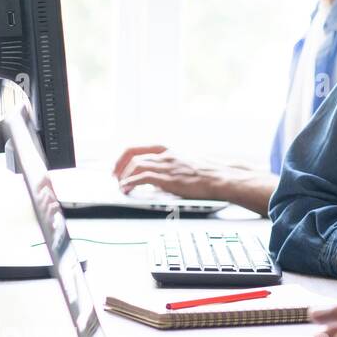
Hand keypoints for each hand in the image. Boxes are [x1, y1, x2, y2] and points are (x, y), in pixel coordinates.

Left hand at [113, 144, 231, 199]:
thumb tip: (161, 177)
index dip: (124, 156)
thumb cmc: (210, 173)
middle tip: (114, 176)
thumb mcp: (189, 163)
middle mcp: (167, 154)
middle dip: (119, 165)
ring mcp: (167, 165)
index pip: (140, 147)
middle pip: (133, 154)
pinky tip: (126, 189)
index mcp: (171, 149)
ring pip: (135, 165)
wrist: (222, 178)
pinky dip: (130, 183)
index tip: (118, 165)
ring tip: (120, 186)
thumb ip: (173, 166)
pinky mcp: (168, 178)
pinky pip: (142, 178)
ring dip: (123, 176)